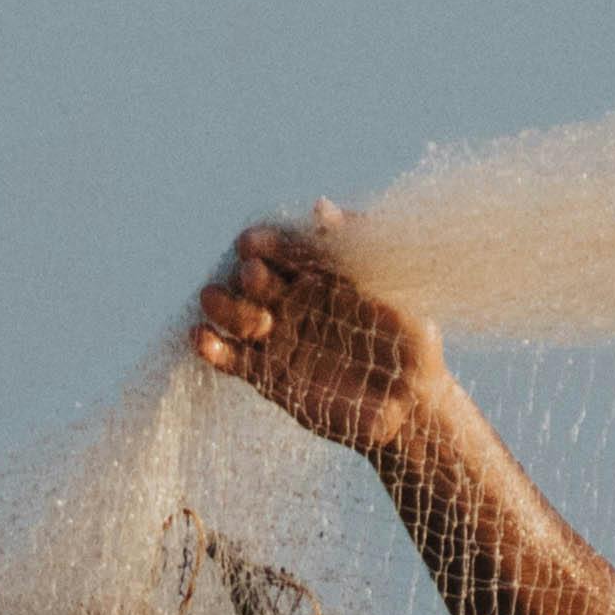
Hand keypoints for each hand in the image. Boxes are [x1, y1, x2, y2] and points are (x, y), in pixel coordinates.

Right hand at [189, 207, 443, 462]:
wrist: (412, 407)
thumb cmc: (413, 342)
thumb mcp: (396, 289)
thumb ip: (358, 249)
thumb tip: (320, 207)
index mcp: (320, 273)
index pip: (283, 248)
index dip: (265, 242)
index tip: (254, 244)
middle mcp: (293, 299)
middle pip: (251, 277)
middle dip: (247, 275)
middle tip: (256, 278)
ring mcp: (276, 335)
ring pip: (232, 312)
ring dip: (224, 306)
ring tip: (239, 315)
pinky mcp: (265, 375)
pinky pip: (230, 358)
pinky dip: (211, 348)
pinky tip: (201, 339)